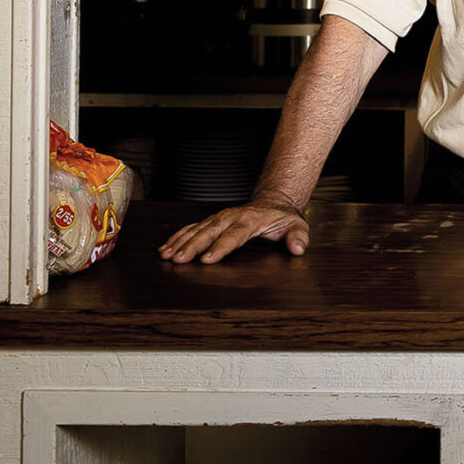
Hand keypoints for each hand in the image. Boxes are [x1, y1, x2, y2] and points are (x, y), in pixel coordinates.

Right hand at [158, 196, 309, 264]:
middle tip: (178, 260)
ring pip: (197, 229)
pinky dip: (178, 237)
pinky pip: (192, 228)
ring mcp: (219, 218)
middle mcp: (231, 217)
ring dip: (181, 242)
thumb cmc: (282, 219)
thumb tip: (298, 248)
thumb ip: (298, 237)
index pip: (234, 235)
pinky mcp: (212, 221)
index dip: (221, 247)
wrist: (272, 203)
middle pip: (209, 232)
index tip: (207, 259)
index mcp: (250, 220)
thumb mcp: (296, 226)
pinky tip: (166, 248)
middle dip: (193, 246)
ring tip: (166, 255)